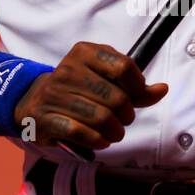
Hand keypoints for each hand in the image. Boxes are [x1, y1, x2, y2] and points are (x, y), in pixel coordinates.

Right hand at [13, 41, 167, 151]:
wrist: (32, 101)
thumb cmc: (77, 90)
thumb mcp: (104, 79)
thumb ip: (134, 87)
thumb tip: (162, 89)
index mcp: (84, 53)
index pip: (124, 67)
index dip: (138, 87)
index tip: (136, 96)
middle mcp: (67, 70)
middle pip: (116, 97)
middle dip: (127, 115)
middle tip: (123, 120)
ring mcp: (54, 94)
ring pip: (101, 118)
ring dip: (115, 131)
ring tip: (113, 132)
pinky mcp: (45, 118)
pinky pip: (82, 133)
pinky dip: (98, 141)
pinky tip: (100, 140)